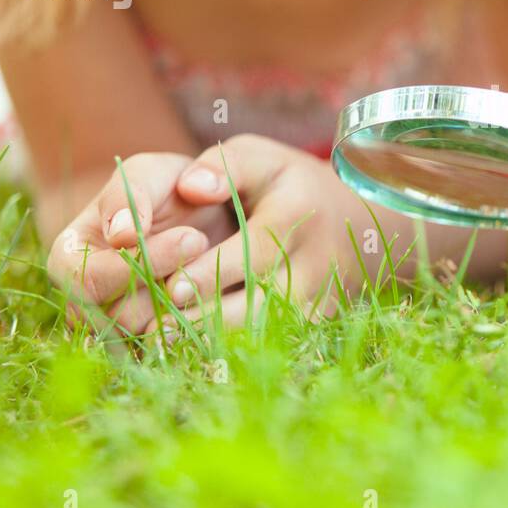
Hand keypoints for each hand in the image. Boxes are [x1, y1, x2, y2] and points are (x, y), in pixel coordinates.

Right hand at [48, 153, 234, 336]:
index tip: (193, 236)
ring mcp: (121, 326)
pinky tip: (226, 292)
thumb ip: (128, 196)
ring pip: (149, 339)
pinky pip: (178, 347)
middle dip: (167, 284)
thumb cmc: (167, 187)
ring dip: (189, 306)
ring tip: (214, 265)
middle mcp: (87, 301)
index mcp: (69, 258)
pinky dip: (206, 324)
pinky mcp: (157, 341)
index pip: (88, 282)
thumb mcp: (148, 173)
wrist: (204, 209)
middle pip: (117, 318)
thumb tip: (121, 234)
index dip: (138, 266)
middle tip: (207, 244)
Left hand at [155, 134, 368, 332]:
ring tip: (168, 342)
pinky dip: (236, 348)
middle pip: (263, 301)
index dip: (213, 272)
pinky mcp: (317, 320)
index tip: (172, 287)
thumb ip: (222, 165)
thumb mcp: (259, 158)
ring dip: (217, 340)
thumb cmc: (284, 183)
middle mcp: (317, 260)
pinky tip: (195, 350)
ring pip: (269, 329)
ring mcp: (320, 295)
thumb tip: (192, 187)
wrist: (349, 217)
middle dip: (209, 317)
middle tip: (158, 328)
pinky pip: (278, 342)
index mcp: (299, 213)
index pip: (257, 250)